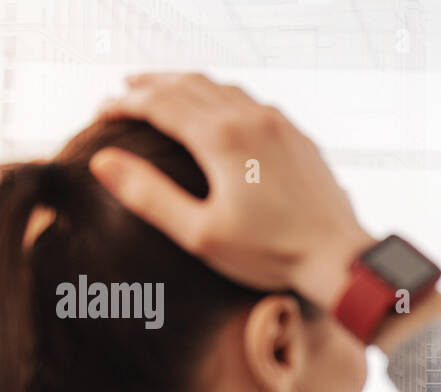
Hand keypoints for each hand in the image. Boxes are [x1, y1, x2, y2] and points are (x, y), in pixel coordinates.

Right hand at [90, 73, 373, 311]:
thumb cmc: (271, 253)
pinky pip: (252, 102)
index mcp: (221, 138)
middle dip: (151, 85)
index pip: (158, 103)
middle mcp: (251, 119)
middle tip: (125, 89)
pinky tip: (219, 112)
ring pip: (222, 88)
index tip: (101, 111)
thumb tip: (103, 161)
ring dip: (187, 86)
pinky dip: (222, 98)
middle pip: (188, 85)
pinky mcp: (298, 137)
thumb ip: (149, 196)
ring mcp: (279, 124)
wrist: (339, 257)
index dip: (124, 103)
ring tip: (164, 92)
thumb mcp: (200, 234)